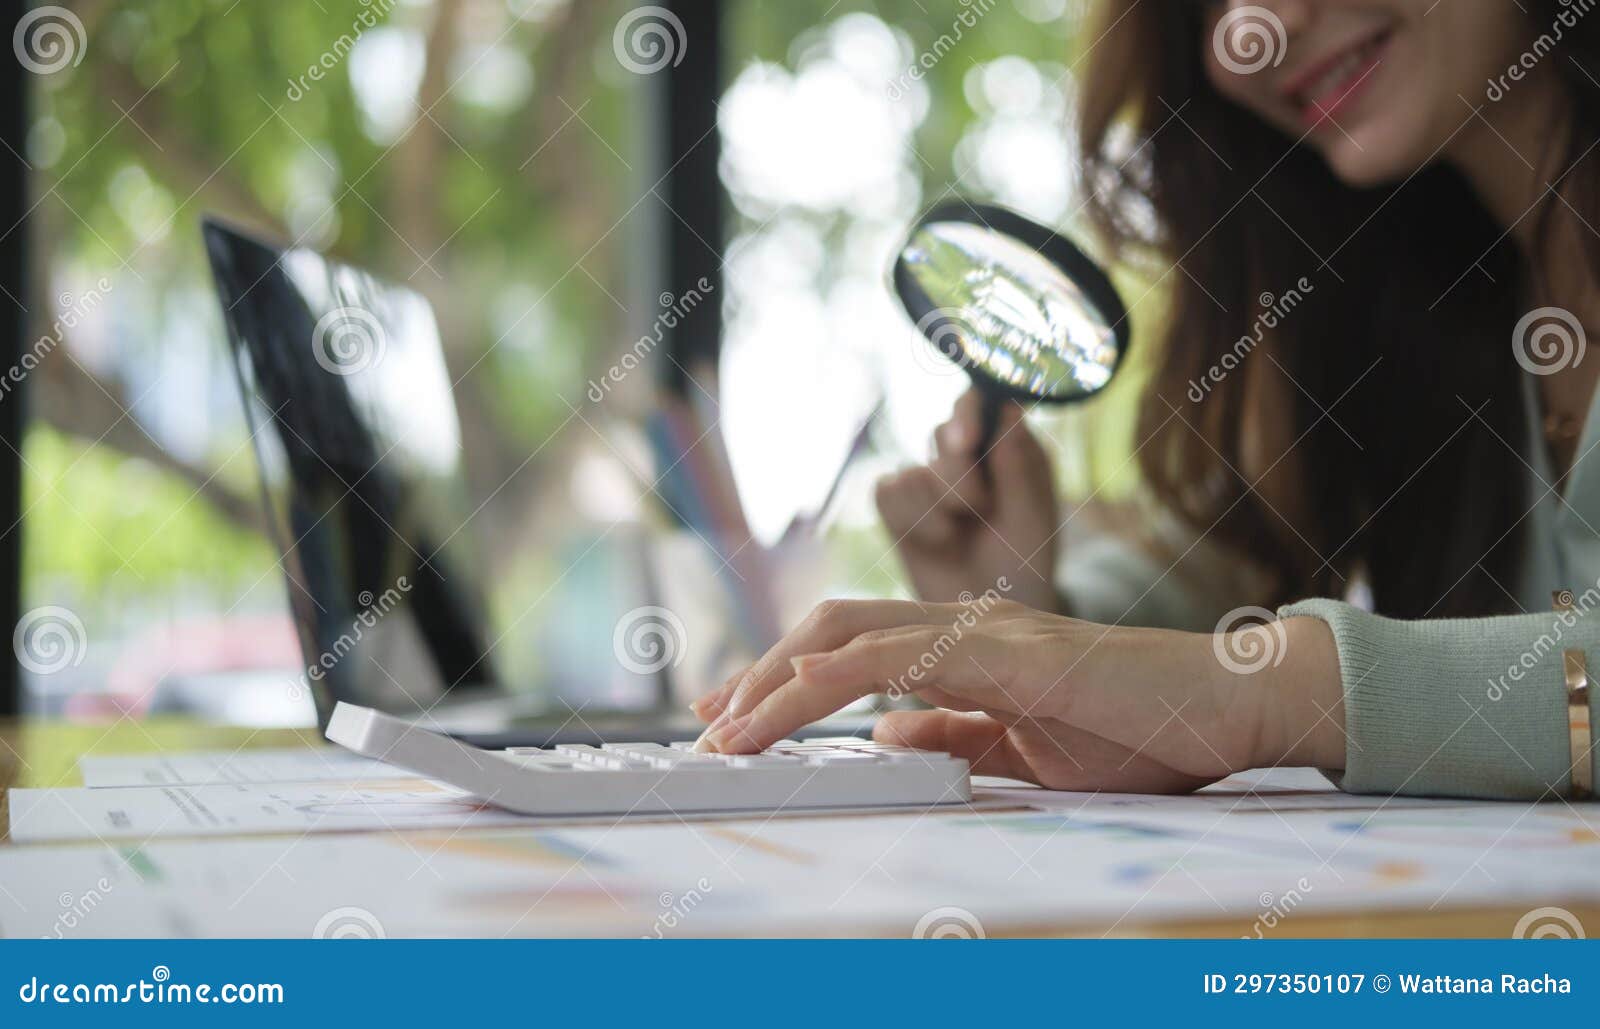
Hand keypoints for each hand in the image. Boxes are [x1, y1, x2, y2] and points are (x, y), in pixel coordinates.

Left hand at [691, 599, 1344, 792]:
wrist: (1230, 706)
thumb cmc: (1143, 728)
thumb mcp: (1027, 749)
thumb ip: (957, 737)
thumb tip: (885, 740)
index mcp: (967, 647)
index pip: (853, 645)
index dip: (784, 674)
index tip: (731, 716)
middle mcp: (964, 625)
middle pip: (831, 625)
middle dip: (758, 673)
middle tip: (706, 722)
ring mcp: (984, 631)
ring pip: (845, 633)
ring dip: (771, 682)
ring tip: (723, 731)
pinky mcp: (1007, 654)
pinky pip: (895, 658)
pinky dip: (825, 680)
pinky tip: (783, 710)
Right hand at [875, 387, 1059, 612]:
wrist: (994, 608)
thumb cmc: (1025, 562)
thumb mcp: (1034, 517)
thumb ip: (1020, 466)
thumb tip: (1008, 410)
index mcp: (1004, 444)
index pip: (978, 400)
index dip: (967, 413)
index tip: (967, 441)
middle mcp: (964, 454)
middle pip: (941, 432)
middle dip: (957, 473)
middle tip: (978, 508)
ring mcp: (927, 479)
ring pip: (913, 470)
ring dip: (937, 508)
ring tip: (961, 535)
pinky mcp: (897, 505)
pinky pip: (887, 492)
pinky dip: (912, 520)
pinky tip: (937, 541)